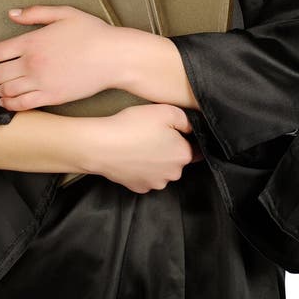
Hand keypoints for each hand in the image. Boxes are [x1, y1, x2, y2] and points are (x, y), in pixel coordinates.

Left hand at [0, 5, 121, 110]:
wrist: (113, 57)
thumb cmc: (92, 33)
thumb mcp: (64, 13)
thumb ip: (35, 13)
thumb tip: (11, 13)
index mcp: (32, 41)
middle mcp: (32, 63)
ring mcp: (40, 82)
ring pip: (5, 90)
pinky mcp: (51, 97)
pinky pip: (22, 104)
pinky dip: (9, 104)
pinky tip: (6, 102)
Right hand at [85, 103, 203, 192]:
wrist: (102, 145)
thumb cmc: (134, 126)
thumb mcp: (166, 111)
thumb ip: (185, 120)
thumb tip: (190, 128)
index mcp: (183, 155)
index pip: (196, 149)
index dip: (186, 139)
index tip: (174, 131)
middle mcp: (173, 174)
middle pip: (177, 160)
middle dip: (169, 149)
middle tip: (153, 134)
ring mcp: (154, 183)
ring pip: (161, 170)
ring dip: (155, 161)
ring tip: (139, 144)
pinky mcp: (138, 187)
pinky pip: (145, 176)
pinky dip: (141, 168)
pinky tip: (131, 156)